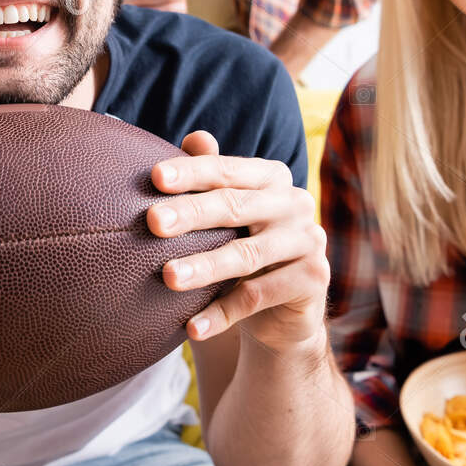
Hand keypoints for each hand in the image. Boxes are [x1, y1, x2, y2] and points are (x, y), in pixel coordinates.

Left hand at [152, 131, 328, 352]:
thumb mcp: (225, 217)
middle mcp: (295, 202)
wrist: (280, 309)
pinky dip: (221, 315)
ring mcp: (309, 240)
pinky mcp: (313, 279)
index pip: (226, 170)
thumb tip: (194, 136)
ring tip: (168, 277)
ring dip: (204, 267)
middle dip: (191, 213)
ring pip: (246, 255)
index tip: (155, 177)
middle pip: (235, 206)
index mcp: (271, 177)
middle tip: (152, 222)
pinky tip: (190, 329)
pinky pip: (257, 297)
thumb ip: (211, 178)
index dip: (191, 172)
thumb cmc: (240, 249)